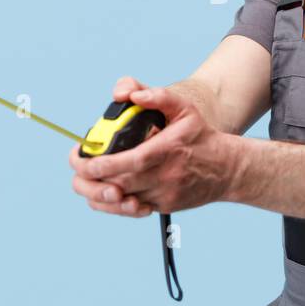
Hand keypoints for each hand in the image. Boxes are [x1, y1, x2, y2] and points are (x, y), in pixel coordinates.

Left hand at [67, 79, 238, 218]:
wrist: (226, 169)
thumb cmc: (200, 136)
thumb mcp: (184, 109)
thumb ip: (158, 96)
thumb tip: (132, 95)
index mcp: (166, 151)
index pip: (130, 162)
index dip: (102, 165)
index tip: (84, 159)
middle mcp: (164, 176)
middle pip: (119, 185)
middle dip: (91, 181)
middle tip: (78, 168)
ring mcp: (164, 194)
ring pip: (122, 203)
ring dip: (99, 195)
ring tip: (85, 181)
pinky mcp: (164, 206)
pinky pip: (133, 210)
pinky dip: (114, 204)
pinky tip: (105, 192)